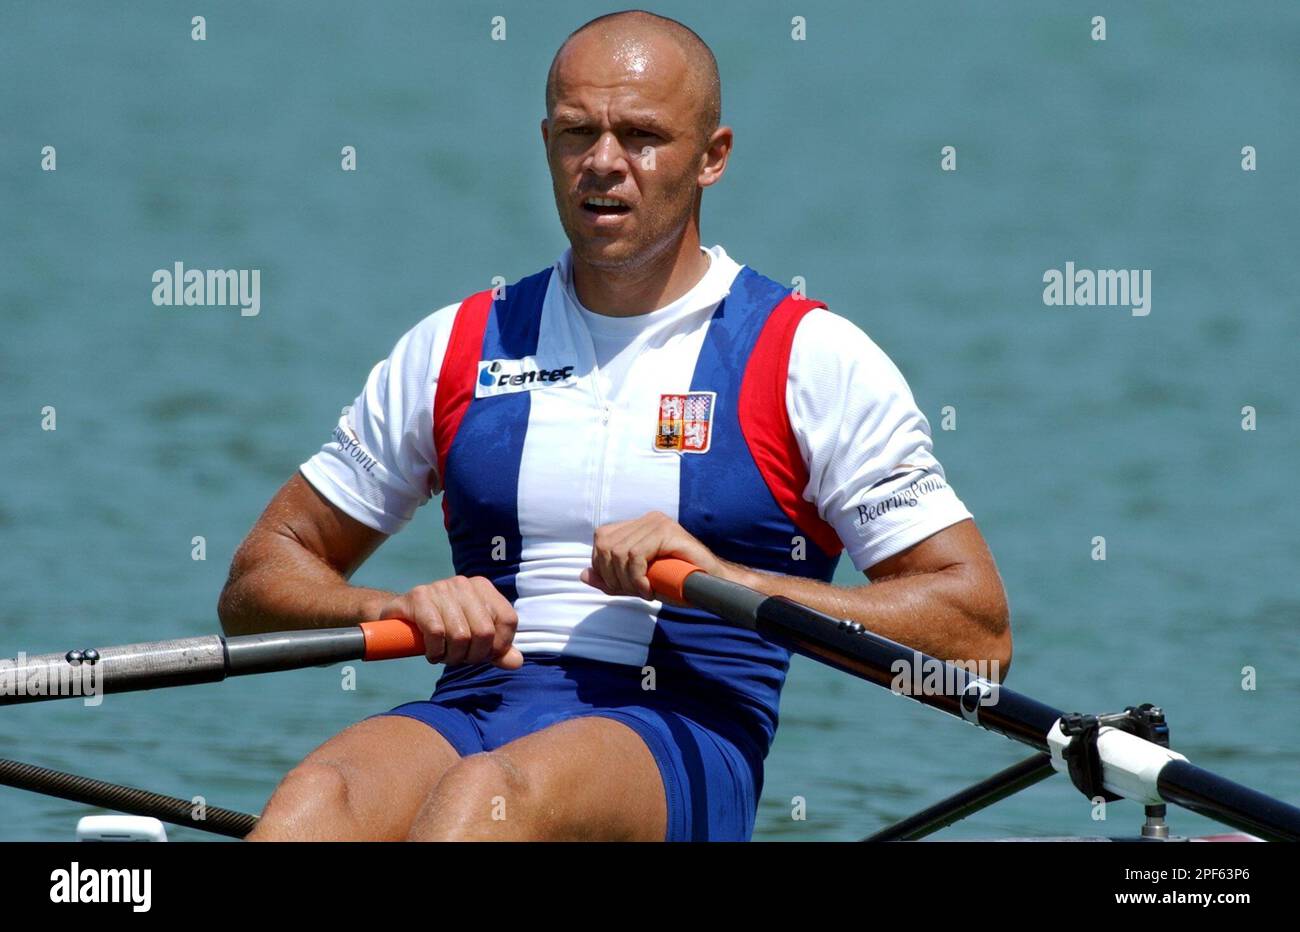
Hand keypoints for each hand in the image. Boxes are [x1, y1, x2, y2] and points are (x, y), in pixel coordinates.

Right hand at [375, 576, 522, 668]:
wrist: (401, 616)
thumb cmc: (444, 627)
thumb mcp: (473, 637)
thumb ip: (497, 650)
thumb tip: (516, 662)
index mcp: (484, 587)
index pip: (508, 621)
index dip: (498, 646)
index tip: (482, 654)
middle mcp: (464, 583)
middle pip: (484, 632)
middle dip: (472, 656)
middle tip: (458, 658)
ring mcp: (440, 587)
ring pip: (460, 635)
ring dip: (451, 656)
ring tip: (443, 655)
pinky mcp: (418, 597)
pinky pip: (436, 633)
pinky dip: (435, 651)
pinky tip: (432, 652)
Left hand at [580, 510, 728, 603]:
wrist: (712, 585)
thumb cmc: (678, 584)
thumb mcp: (637, 584)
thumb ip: (611, 579)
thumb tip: (583, 574)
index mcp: (637, 527)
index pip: (602, 539)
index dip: (603, 567)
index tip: (621, 588)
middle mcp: (646, 520)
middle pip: (605, 545)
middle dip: (613, 576)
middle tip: (634, 592)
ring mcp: (657, 522)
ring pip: (619, 552)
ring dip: (627, 580)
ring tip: (644, 591)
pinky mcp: (667, 531)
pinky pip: (636, 555)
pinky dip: (637, 577)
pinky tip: (650, 589)